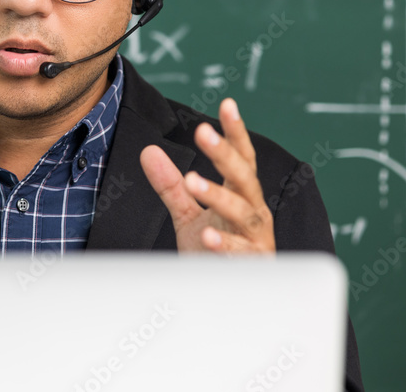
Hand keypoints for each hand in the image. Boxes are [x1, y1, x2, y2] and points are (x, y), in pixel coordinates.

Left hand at [140, 98, 274, 253]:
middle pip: (244, 177)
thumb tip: (149, 151)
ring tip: (192, 180)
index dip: (236, 132)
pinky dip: (224, 244)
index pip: (242, 158)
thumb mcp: (189, 215)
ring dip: (218, 195)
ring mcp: (256, 240)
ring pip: (243, 212)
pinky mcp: (250, 267)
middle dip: (225, 154)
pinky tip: (207, 235)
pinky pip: (238, 253)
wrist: (232, 300)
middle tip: (202, 131)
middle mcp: (255, 212)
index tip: (227, 104)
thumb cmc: (215, 253)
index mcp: (243, 196)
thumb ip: (171, 185)